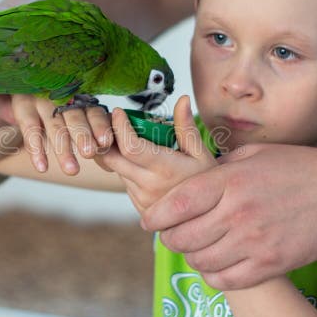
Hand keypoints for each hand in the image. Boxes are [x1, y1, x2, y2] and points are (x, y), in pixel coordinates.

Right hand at [11, 94, 112, 174]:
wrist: (21, 92)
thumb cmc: (54, 112)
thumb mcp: (72, 118)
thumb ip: (90, 135)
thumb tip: (111, 163)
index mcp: (80, 101)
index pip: (93, 112)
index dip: (100, 126)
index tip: (106, 142)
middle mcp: (63, 98)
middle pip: (75, 118)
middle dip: (83, 136)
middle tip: (89, 153)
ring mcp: (42, 101)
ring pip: (54, 126)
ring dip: (63, 149)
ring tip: (72, 170)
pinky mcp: (22, 106)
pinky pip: (30, 129)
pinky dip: (36, 150)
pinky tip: (42, 167)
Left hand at [99, 95, 215, 211]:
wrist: (208, 216)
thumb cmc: (207, 181)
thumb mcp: (201, 153)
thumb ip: (187, 127)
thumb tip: (182, 99)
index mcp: (165, 168)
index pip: (130, 146)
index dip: (119, 126)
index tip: (118, 112)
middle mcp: (149, 186)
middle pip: (112, 158)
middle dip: (107, 137)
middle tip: (112, 122)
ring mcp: (142, 198)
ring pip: (116, 169)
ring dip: (116, 152)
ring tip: (125, 138)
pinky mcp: (138, 206)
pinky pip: (124, 181)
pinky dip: (125, 167)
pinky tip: (136, 160)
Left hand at [141, 142, 316, 289]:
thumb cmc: (297, 168)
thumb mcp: (252, 155)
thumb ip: (216, 169)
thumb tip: (186, 182)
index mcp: (229, 181)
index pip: (176, 205)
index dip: (155, 216)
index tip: (149, 220)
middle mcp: (237, 213)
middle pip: (181, 238)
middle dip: (170, 238)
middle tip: (174, 234)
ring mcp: (254, 242)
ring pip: (200, 262)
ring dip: (192, 256)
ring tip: (199, 247)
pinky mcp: (270, 265)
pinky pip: (225, 281)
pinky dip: (214, 276)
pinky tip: (218, 264)